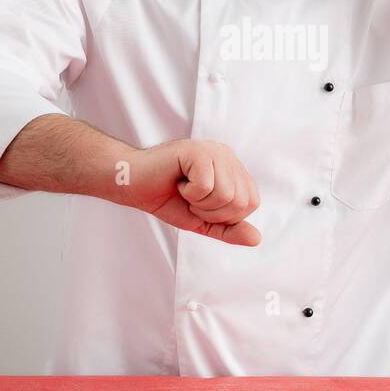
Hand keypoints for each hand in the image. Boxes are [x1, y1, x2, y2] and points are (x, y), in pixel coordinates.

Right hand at [121, 139, 260, 245]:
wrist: (133, 186)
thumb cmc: (166, 199)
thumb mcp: (202, 221)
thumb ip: (228, 229)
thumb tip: (256, 239)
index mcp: (233, 169)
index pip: (250, 203)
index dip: (224, 216)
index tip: (200, 205)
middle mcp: (227, 156)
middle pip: (241, 201)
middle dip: (211, 211)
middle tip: (190, 199)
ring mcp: (214, 151)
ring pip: (226, 195)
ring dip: (199, 203)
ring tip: (184, 190)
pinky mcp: (197, 151)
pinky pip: (206, 186)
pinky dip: (189, 193)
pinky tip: (177, 182)